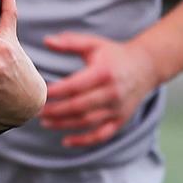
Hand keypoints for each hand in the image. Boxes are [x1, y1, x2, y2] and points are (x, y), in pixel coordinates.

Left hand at [41, 28, 160, 148]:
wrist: (146, 67)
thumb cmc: (114, 55)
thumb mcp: (94, 44)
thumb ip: (70, 42)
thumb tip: (46, 40)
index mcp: (104, 73)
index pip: (75, 86)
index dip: (56, 92)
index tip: (39, 93)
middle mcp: (112, 93)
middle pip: (79, 106)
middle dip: (55, 111)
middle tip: (36, 111)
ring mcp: (117, 108)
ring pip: (87, 122)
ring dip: (64, 124)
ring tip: (45, 122)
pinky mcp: (120, 120)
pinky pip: (101, 135)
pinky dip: (84, 141)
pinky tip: (66, 141)